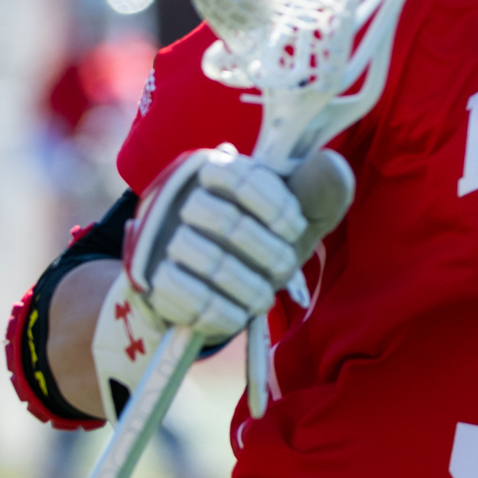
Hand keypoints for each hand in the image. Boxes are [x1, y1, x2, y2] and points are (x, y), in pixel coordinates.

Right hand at [124, 145, 354, 339]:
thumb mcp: (289, 218)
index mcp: (214, 168)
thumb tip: (329, 162)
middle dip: (267, 252)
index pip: (241, 176)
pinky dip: (222, 311)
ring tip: (265, 299)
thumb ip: (316, 193)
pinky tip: (240, 315)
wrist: (204, 287)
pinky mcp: (148, 277)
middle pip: (226, 220)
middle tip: (285, 270)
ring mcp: (159, 236)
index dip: (275, 206)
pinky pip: (187, 295)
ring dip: (248, 287)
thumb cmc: (258, 243)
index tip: (295, 230)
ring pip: (209, 260)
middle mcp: (179, 196)